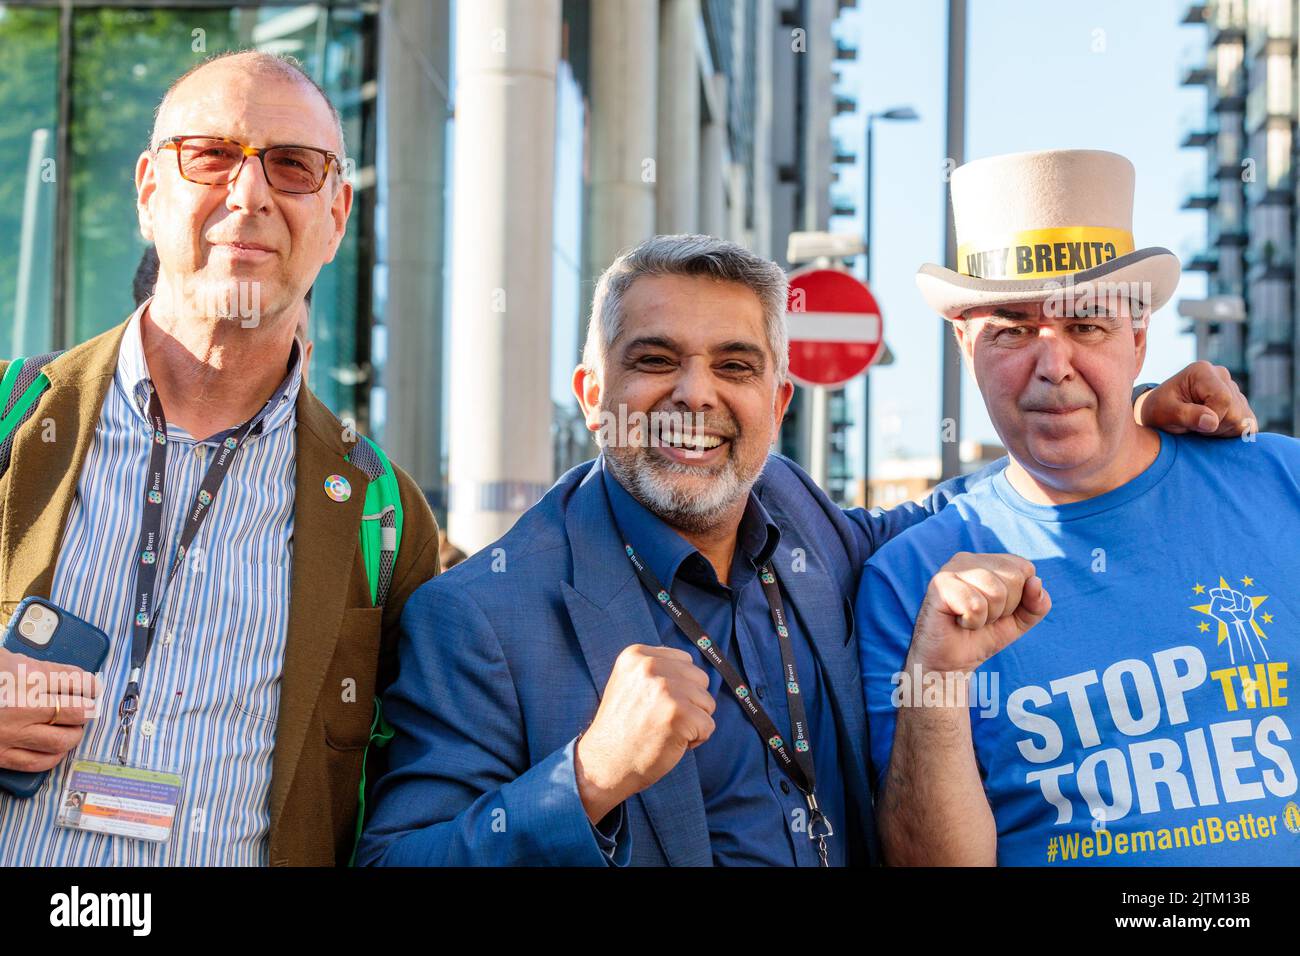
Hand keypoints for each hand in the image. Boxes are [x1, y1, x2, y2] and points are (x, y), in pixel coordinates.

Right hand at [0, 647, 100, 773]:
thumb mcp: (6, 660)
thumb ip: (36, 666)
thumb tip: (68, 676)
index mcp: (25, 676)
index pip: (77, 680)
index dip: (92, 684)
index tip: (94, 686)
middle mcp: (22, 706)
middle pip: (76, 710)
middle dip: (88, 709)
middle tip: (88, 707)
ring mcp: (11, 733)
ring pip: (63, 739)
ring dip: (75, 733)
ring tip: (74, 727)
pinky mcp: (0, 754)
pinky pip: (39, 762)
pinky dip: (55, 756)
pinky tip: (57, 748)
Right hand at [574, 644, 715, 823]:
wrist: (603, 764)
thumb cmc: (621, 729)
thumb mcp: (628, 684)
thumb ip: (658, 671)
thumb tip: (695, 673)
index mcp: (636, 655)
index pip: (685, 661)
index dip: (679, 687)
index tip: (655, 705)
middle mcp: (650, 666)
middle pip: (700, 680)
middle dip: (690, 703)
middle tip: (662, 721)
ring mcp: (666, 689)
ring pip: (707, 702)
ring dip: (693, 722)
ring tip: (664, 732)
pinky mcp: (679, 714)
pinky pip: (708, 725)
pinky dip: (696, 739)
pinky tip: (671, 743)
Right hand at [906, 553, 1050, 677]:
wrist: (949, 663)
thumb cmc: (981, 637)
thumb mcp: (1019, 621)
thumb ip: (1037, 604)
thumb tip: (1036, 582)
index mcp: (987, 561)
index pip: (1025, 568)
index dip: (1019, 598)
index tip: (998, 611)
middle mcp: (968, 559)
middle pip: (1014, 577)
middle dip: (1005, 608)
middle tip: (982, 617)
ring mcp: (951, 569)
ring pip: (996, 592)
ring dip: (988, 617)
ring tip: (970, 620)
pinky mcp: (939, 585)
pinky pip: (976, 605)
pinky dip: (972, 622)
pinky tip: (958, 621)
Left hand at [1136, 360, 1255, 436]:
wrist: (1160, 413)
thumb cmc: (1159, 411)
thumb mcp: (1164, 413)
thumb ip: (1186, 415)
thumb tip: (1212, 422)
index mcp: (1202, 371)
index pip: (1223, 399)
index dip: (1211, 418)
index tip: (1192, 424)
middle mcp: (1222, 375)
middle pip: (1236, 411)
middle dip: (1215, 427)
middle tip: (1193, 425)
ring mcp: (1233, 388)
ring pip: (1244, 420)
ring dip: (1222, 431)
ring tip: (1201, 425)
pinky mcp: (1241, 403)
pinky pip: (1249, 425)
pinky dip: (1231, 432)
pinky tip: (1213, 428)